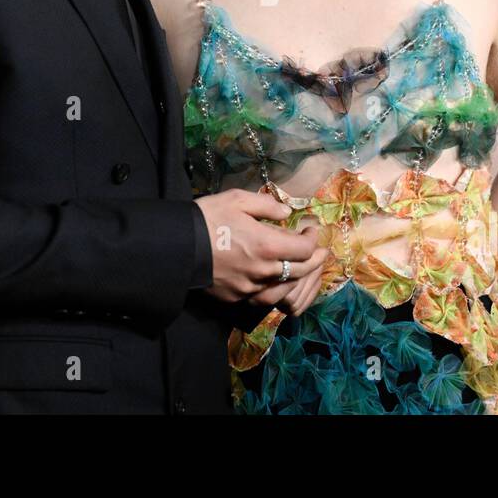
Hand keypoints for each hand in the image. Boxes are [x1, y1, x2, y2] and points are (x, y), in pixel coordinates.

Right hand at [194, 190, 327, 303]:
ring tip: (300, 269)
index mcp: (268, 245)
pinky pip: (264, 297)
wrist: (178, 246)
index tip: (310, 229)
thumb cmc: (209, 218)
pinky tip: (275, 281)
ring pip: (285, 289)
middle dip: (314, 259)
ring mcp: (251, 288)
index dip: (313, 238)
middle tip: (319, 251)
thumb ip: (267, 205)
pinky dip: (275, 289)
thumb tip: (285, 213)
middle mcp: (264, 271)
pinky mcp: (237, 298)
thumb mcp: (238, 200)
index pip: (305, 248)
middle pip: (301, 270)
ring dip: (297, 278)